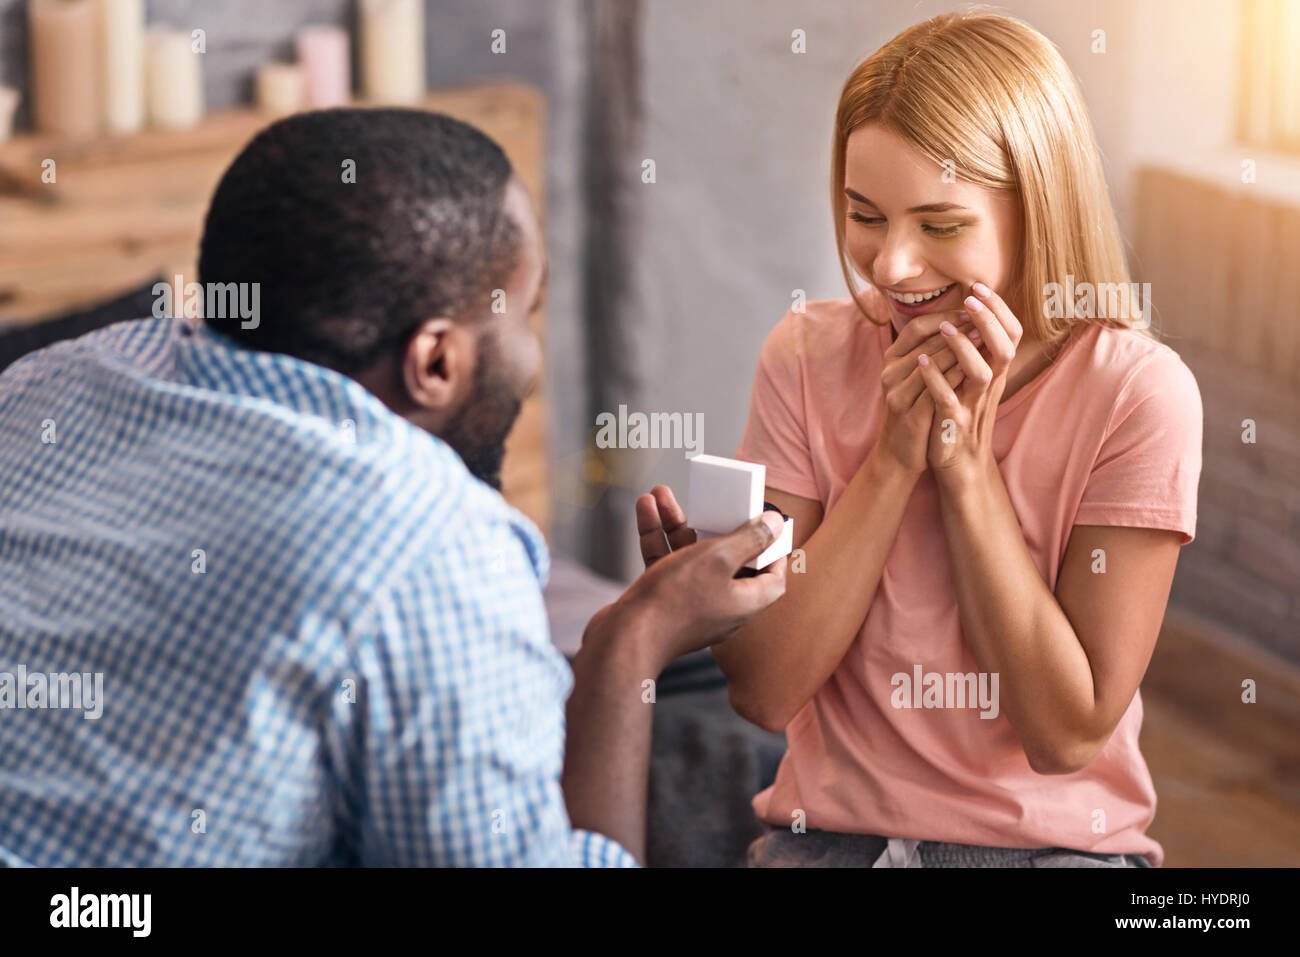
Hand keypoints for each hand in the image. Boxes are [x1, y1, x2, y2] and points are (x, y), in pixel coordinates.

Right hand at [591, 484, 787, 669]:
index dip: (772, 550)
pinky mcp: (662, 602)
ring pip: (689, 557)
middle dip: (714, 524)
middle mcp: (720, 606)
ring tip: (661, 494)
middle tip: (711, 500)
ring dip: (676, 524)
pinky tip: (646, 510)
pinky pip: (665, 564)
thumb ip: (749, 538)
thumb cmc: (676, 602)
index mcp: (744, 602)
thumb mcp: (718, 558)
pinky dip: (657, 538)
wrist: (624, 639)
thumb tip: (777, 524)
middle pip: (726, 560)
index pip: (771, 578)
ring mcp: (689, 605)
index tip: (765, 525)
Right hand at [875, 308, 982, 475]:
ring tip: (984, 339)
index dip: (946, 315)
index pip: (917, 327)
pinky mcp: (909, 416)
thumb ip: (931, 352)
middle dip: (958, 328)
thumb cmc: (915, 411)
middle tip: (984, 320)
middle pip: (925, 341)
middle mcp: (890, 374)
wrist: (899, 455)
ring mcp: (897, 395)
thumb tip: (962, 322)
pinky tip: (973, 370)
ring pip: (929, 363)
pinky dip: (953, 378)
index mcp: (892, 360)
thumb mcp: (917, 378)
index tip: (973, 309)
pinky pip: (933, 392)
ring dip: (959, 349)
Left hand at [914, 281, 1021, 477]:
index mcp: (995, 372)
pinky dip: (936, 381)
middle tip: (970, 297)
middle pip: (1004, 347)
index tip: (979, 286)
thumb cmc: (961, 416)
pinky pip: (948, 401)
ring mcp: (973, 405)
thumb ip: (976, 352)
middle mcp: (990, 386)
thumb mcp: (972, 382)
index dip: (999, 309)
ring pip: (981, 374)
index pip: (1010, 334)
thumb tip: (969, 316)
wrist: (960, 464)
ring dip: (964, 349)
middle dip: (988, 320)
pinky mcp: (954, 424)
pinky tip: (921, 364)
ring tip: (945, 328)